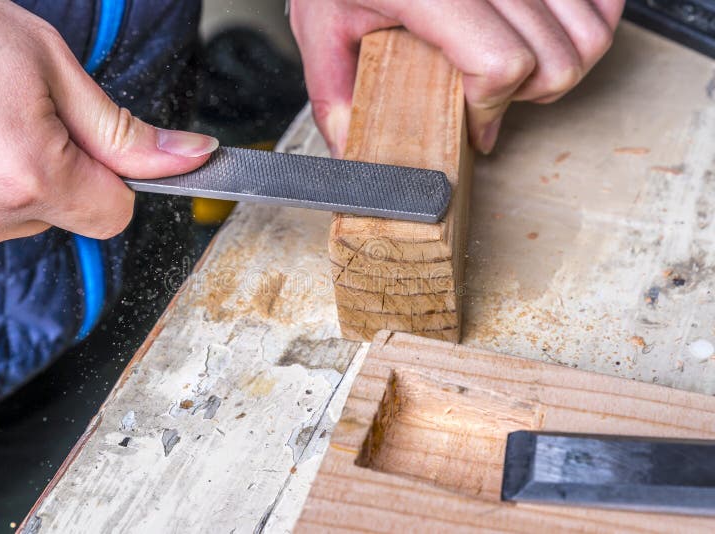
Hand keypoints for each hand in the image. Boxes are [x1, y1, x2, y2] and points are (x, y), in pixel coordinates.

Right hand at [0, 0, 217, 254]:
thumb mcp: (51, 67)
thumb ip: (123, 131)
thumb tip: (192, 157)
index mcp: (29, 176)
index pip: (114, 216)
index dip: (110, 179)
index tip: (86, 145)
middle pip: (63, 217)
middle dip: (54, 173)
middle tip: (11, 117)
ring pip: (14, 220)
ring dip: (6, 182)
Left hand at [290, 0, 623, 155]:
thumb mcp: (322, 24)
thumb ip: (336, 96)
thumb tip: (353, 157)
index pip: (501, 64)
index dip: (489, 109)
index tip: (470, 122)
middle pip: (557, 59)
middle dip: (525, 97)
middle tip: (488, 97)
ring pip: (592, 34)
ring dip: (559, 65)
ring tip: (514, 64)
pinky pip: (606, 1)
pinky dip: (587, 25)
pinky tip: (543, 31)